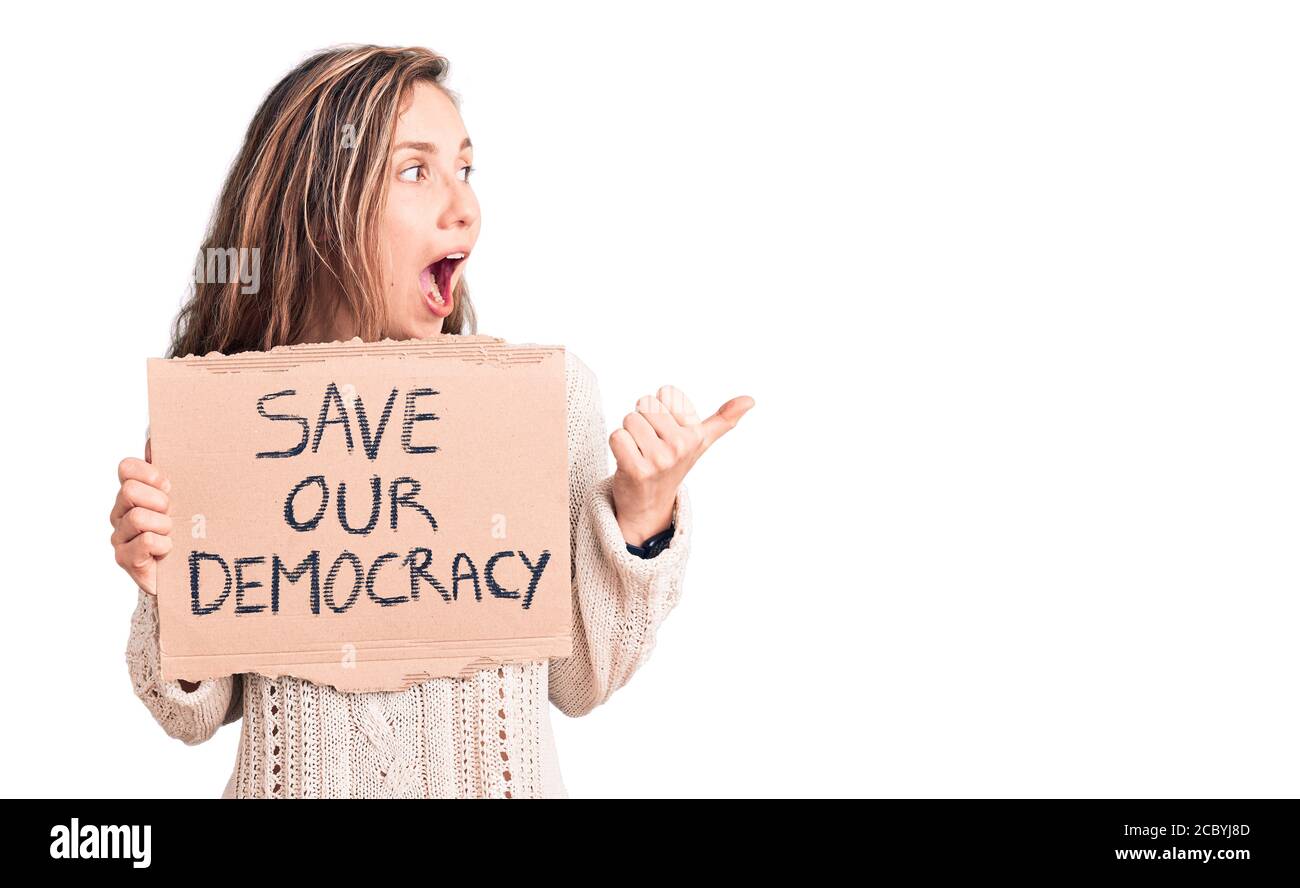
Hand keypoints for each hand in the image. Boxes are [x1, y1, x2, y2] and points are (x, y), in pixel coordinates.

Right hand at [111, 438, 173, 595]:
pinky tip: (168, 550)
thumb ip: (171, 468)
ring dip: (164, 525)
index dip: (148, 472)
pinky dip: (163, 545)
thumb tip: (154, 436)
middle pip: (129, 490)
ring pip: (138, 517)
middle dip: (158, 500)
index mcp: (133, 492)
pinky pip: (146, 542)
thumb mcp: (185, 496)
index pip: (127, 467)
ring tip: (172, 534)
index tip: (168, 484)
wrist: (189, 571)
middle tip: (171, 513)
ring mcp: (120, 536)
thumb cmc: (187, 529)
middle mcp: (121, 512)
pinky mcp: (125, 559)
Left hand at [609, 385, 753, 545]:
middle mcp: (680, 446)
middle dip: (643, 420)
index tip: (666, 431)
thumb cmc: (674, 465)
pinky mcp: (636, 470)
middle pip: (644, 403)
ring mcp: (659, 460)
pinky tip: (628, 461)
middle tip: (649, 443)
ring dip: (629, 434)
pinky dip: (618, 447)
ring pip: (629, 419)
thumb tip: (750, 400)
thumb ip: (723, 419)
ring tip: (639, 453)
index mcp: (694, 433)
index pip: (665, 393)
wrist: (650, 504)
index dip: (661, 409)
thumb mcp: (701, 441)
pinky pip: (617, 437)